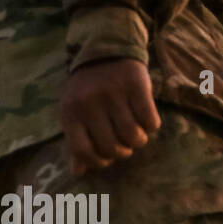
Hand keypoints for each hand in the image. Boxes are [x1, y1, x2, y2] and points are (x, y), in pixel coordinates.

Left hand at [60, 58, 160, 176]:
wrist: (105, 50)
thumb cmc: (88, 89)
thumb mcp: (75, 112)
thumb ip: (77, 141)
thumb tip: (79, 173)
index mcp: (71, 113)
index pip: (82, 150)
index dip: (97, 162)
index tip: (107, 161)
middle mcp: (90, 104)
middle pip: (110, 145)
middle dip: (121, 152)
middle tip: (125, 147)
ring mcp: (113, 94)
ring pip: (131, 134)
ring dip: (138, 141)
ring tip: (137, 137)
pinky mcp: (136, 84)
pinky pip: (148, 118)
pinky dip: (151, 126)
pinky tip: (148, 123)